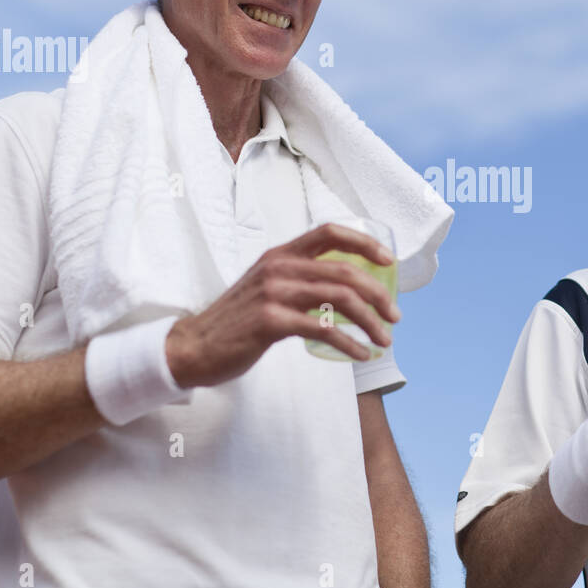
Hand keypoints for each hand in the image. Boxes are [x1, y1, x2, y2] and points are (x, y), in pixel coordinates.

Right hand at [164, 223, 398, 386]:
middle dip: (378, 294)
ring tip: (384, 340)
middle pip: (345, 270)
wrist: (193, 346)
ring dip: (370, 321)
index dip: (364, 243)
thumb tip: (347, 288)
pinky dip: (349, 343)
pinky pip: (323, 329)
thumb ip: (299, 278)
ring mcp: (274, 292)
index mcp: (280, 254)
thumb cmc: (237, 320)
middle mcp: (279, 267)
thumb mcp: (267, 285)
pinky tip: (360, 354)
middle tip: (394, 317)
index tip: (388, 261)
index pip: (330, 233)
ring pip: (339, 298)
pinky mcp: (271, 321)